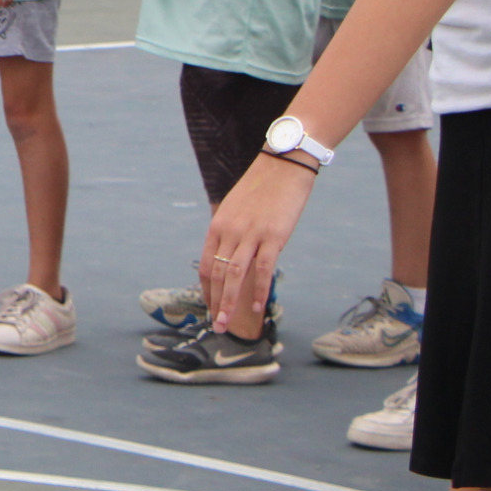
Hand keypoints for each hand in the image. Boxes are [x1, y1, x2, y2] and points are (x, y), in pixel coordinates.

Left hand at [200, 154, 318, 329]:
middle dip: (216, 302)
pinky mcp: (274, 236)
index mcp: (218, 225)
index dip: (207, 289)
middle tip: (216, 325)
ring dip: (230, 302)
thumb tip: (234, 255)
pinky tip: (257, 306)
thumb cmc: (262, 188)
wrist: (284, 165)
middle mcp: (230, 231)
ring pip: (234, 275)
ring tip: (228, 323)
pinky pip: (262, 269)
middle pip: (218, 274)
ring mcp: (251, 234)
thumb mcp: (238, 209)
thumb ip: (233, 232)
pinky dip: (258, 289)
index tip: (210, 307)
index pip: (207, 265)